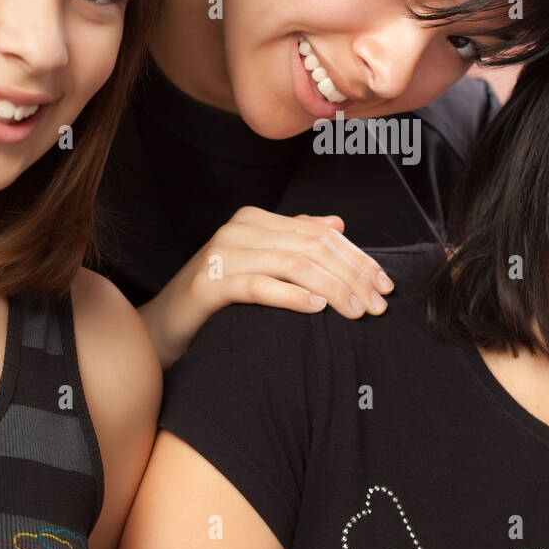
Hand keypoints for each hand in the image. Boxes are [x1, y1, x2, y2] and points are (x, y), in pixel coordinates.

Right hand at [139, 206, 393, 366]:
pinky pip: (259, 285)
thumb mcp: (260, 266)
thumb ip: (295, 241)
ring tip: (356, 311)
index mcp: (255, 220)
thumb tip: (338, 224)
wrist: (163, 328)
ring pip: (292, 264)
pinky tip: (316, 310)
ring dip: (332, 288)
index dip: (358, 258)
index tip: (385, 285)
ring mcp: (221, 254)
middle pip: (312, 246)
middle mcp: (239, 230)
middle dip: (353, 275)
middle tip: (378, 304)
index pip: (320, 234)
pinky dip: (292, 296)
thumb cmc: (217, 300)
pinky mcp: (208, 283)